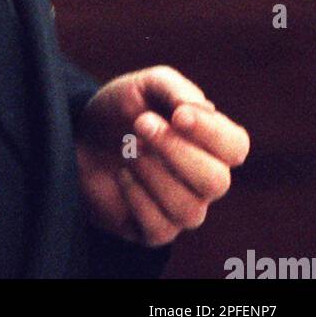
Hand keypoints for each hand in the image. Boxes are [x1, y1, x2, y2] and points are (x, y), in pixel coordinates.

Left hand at [75, 65, 249, 246]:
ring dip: (153, 174)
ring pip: (189, 210)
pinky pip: (160, 229)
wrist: (80, 136)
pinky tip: (122, 174)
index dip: (211, 133)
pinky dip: (137, 197)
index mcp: (210, 142)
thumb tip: (204, 108)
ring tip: (128, 149)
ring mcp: (181, 208)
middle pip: (216, 181)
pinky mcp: (154, 231)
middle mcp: (204, 180)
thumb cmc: (122, 110)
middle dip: (175, 151)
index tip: (177, 116)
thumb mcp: (145, 85)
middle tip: (141, 124)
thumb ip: (176, 89)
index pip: (235, 146)